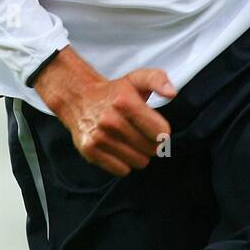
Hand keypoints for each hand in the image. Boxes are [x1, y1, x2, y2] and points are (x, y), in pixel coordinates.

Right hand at [33, 45, 176, 175]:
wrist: (78, 97)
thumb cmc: (113, 92)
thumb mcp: (137, 79)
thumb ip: (158, 80)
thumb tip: (171, 93)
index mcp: (125, 102)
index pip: (161, 133)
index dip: (162, 131)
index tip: (154, 126)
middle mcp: (111, 121)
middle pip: (151, 149)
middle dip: (151, 143)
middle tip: (141, 133)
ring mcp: (99, 137)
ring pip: (139, 162)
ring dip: (138, 154)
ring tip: (129, 140)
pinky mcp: (90, 151)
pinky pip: (122, 170)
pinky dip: (123, 163)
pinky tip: (118, 148)